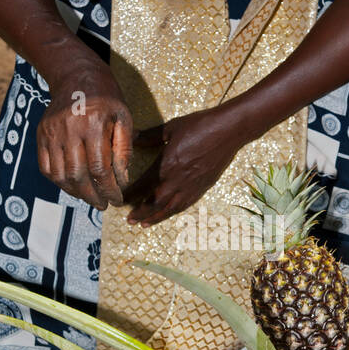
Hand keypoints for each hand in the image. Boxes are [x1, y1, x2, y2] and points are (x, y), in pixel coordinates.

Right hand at [36, 67, 132, 208]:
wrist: (75, 75)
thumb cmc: (106, 98)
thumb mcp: (124, 117)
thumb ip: (124, 149)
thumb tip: (121, 180)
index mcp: (93, 123)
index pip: (100, 168)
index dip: (109, 189)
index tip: (117, 199)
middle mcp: (68, 128)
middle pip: (78, 175)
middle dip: (93, 196)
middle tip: (103, 205)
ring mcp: (51, 132)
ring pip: (60, 175)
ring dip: (75, 193)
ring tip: (90, 198)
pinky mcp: (40, 135)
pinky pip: (46, 168)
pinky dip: (59, 182)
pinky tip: (73, 187)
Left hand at [124, 107, 239, 224]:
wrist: (228, 131)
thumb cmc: (200, 125)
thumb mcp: (171, 128)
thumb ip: (150, 136)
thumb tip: (133, 136)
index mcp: (166, 164)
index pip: (143, 185)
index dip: (131, 195)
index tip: (120, 201)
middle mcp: (177, 180)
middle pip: (155, 203)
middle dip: (141, 213)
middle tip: (130, 220)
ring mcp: (192, 186)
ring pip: (171, 208)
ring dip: (156, 218)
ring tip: (145, 224)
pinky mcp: (203, 187)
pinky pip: (185, 204)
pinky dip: (173, 212)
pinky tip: (168, 213)